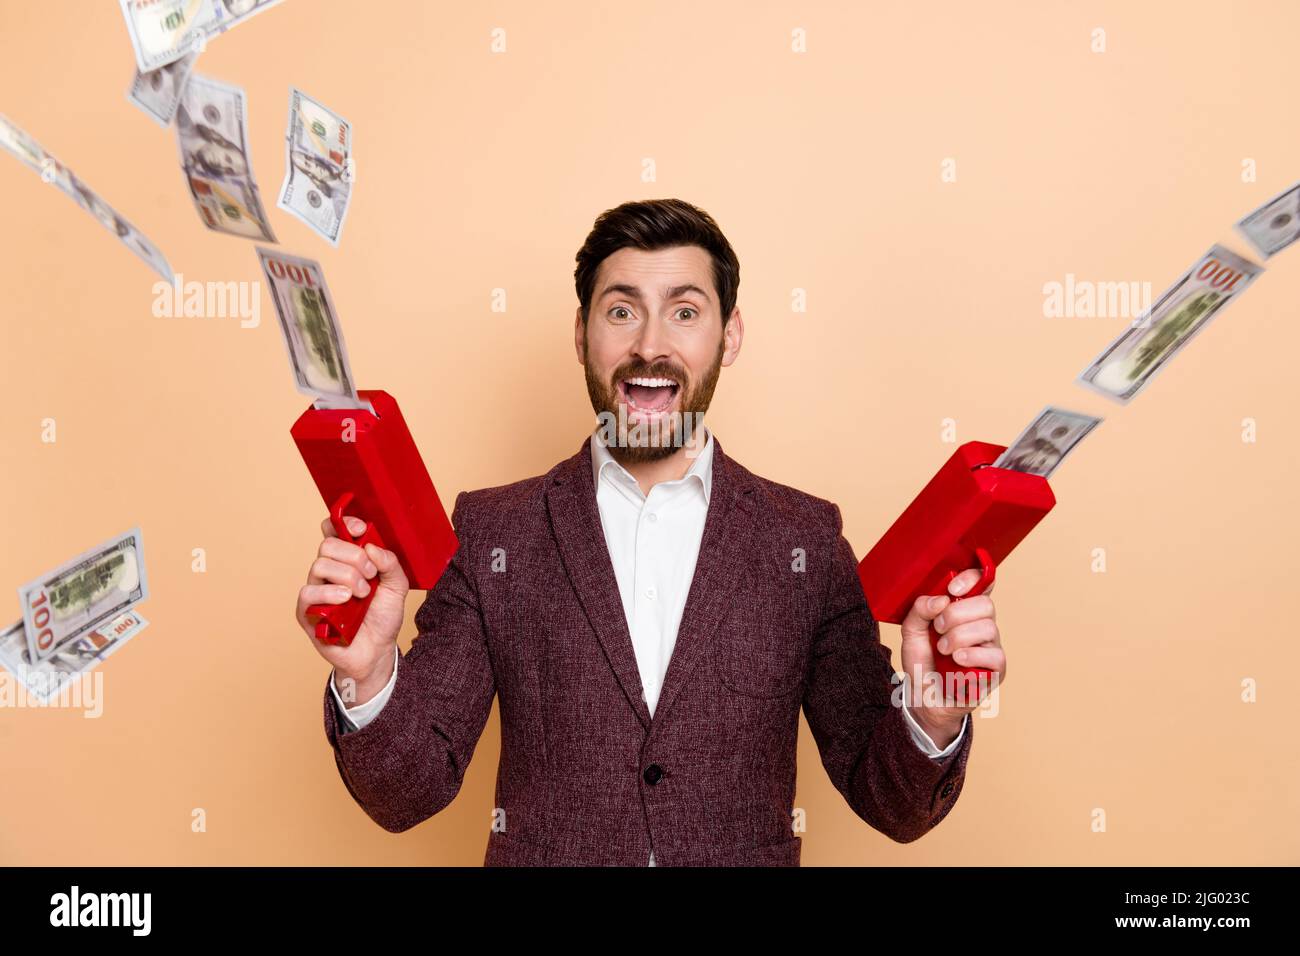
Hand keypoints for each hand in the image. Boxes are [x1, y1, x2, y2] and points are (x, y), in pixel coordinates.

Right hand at [295, 514, 408, 698]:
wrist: (377, 651)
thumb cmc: (382, 617)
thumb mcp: (397, 586)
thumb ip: (390, 563)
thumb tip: (372, 546)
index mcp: (348, 561)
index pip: (334, 531)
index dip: (344, 524)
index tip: (361, 530)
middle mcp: (329, 572)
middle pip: (328, 545)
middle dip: (354, 556)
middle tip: (371, 574)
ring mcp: (317, 590)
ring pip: (319, 565)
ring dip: (347, 576)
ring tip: (362, 594)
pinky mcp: (307, 611)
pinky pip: (308, 592)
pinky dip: (329, 593)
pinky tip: (345, 600)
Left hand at [898, 568, 1004, 738]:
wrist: (922, 696)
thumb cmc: (922, 661)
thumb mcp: (911, 632)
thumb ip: (920, 610)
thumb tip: (941, 599)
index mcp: (964, 610)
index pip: (981, 583)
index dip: (972, 579)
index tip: (952, 589)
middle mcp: (982, 624)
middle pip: (985, 605)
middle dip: (955, 614)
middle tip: (938, 629)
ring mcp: (991, 646)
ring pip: (988, 628)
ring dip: (958, 638)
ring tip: (943, 650)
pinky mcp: (996, 669)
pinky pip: (994, 655)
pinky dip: (971, 656)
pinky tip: (956, 661)